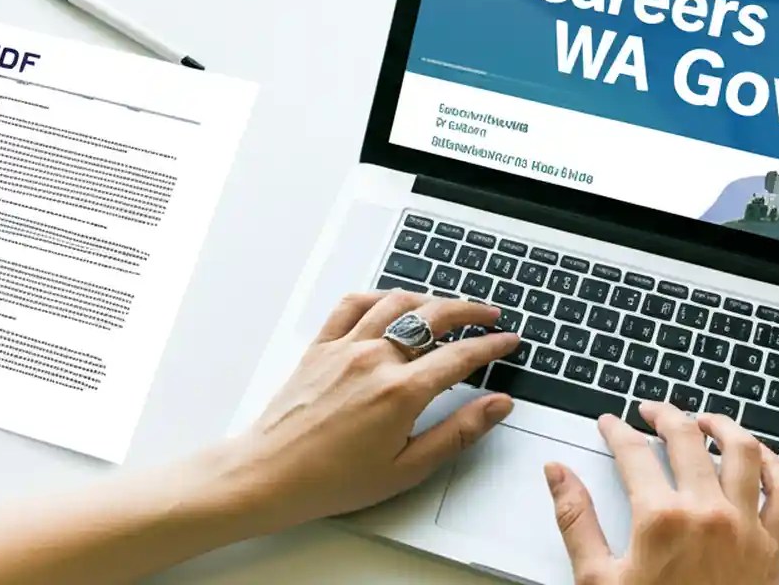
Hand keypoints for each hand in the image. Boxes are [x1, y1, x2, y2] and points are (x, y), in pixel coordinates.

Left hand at [234, 290, 518, 528]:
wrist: (269, 475)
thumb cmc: (332, 480)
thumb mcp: (408, 468)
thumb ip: (458, 431)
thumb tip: (497, 405)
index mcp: (401, 392)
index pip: (461, 356)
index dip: (492, 345)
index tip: (508, 341)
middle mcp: (374, 359)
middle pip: (433, 317)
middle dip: (469, 311)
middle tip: (489, 315)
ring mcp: (345, 347)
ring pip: (395, 303)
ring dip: (428, 298)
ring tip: (446, 305)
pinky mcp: (320, 347)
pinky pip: (352, 306)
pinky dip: (377, 297)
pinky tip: (389, 302)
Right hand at [546, 403, 778, 584]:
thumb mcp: (597, 579)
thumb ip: (575, 519)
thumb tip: (557, 474)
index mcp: (661, 519)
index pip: (633, 452)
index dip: (617, 430)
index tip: (610, 424)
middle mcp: (708, 514)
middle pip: (687, 437)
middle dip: (665, 415)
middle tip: (651, 411)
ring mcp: (746, 527)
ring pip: (743, 451)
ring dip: (722, 426)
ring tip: (705, 420)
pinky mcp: (773, 546)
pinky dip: (775, 465)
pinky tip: (760, 456)